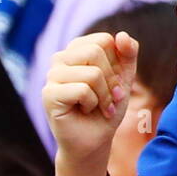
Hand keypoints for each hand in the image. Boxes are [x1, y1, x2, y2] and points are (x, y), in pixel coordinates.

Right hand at [44, 31, 137, 164]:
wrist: (95, 140)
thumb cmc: (107, 108)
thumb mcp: (124, 79)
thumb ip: (128, 55)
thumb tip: (123, 35)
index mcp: (77, 51)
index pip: (104, 39)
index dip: (117, 63)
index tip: (115, 82)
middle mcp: (60, 59)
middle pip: (96, 52)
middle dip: (111, 80)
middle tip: (108, 98)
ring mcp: (51, 77)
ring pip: (92, 73)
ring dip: (104, 95)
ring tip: (98, 107)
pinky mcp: (48, 95)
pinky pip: (82, 90)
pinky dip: (92, 104)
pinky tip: (85, 111)